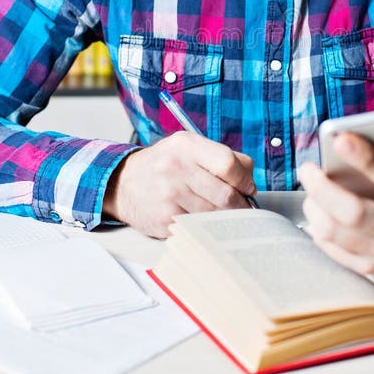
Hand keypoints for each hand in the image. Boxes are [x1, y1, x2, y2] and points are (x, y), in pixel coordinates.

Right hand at [103, 131, 255, 237]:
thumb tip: (250, 181)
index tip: (248, 188)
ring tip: (226, 214)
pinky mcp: (165, 219)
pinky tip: (205, 221)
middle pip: (225, 194)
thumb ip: (221, 157)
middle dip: (241, 205)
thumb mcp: (189, 147)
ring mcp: (169, 196)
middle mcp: (175, 169)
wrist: (123, 184)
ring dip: (226, 218)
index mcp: (186, 146)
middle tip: (244, 207)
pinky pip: (199, 227)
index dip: (244, 179)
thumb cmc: (165, 164)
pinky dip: (208, 226)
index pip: (228, 164)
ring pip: (215, 214)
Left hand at [299, 134, 373, 273]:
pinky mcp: (372, 266)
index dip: (364, 157)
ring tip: (312, 185)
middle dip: (323, 187)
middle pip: (353, 213)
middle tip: (308, 167)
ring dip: (314, 205)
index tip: (340, 139)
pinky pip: (332, 249)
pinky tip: (318, 207)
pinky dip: (318, 225)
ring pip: (336, 232)